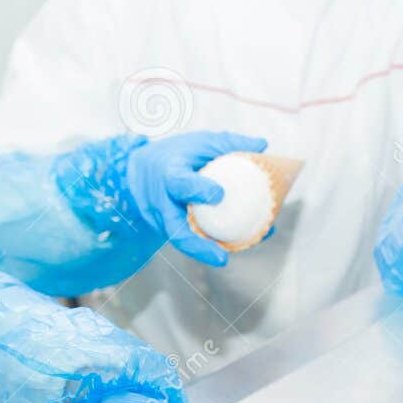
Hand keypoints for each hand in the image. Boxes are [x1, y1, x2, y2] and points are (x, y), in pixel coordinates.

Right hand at [125, 130, 268, 266]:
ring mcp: (163, 220)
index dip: (196, 190)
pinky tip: (232, 247)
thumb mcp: (198, 143)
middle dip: (196, 244)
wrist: (140, 174)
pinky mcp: (168, 231)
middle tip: (221, 257)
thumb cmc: (175, 156)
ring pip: (180, 241)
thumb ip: (229, 144)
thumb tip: (262, 145)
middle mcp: (162, 202)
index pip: (179, 183)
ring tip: (223, 259)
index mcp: (168, 173)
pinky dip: (207, 247)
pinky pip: (188, 241)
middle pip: (174, 228)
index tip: (218, 194)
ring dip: (202, 253)